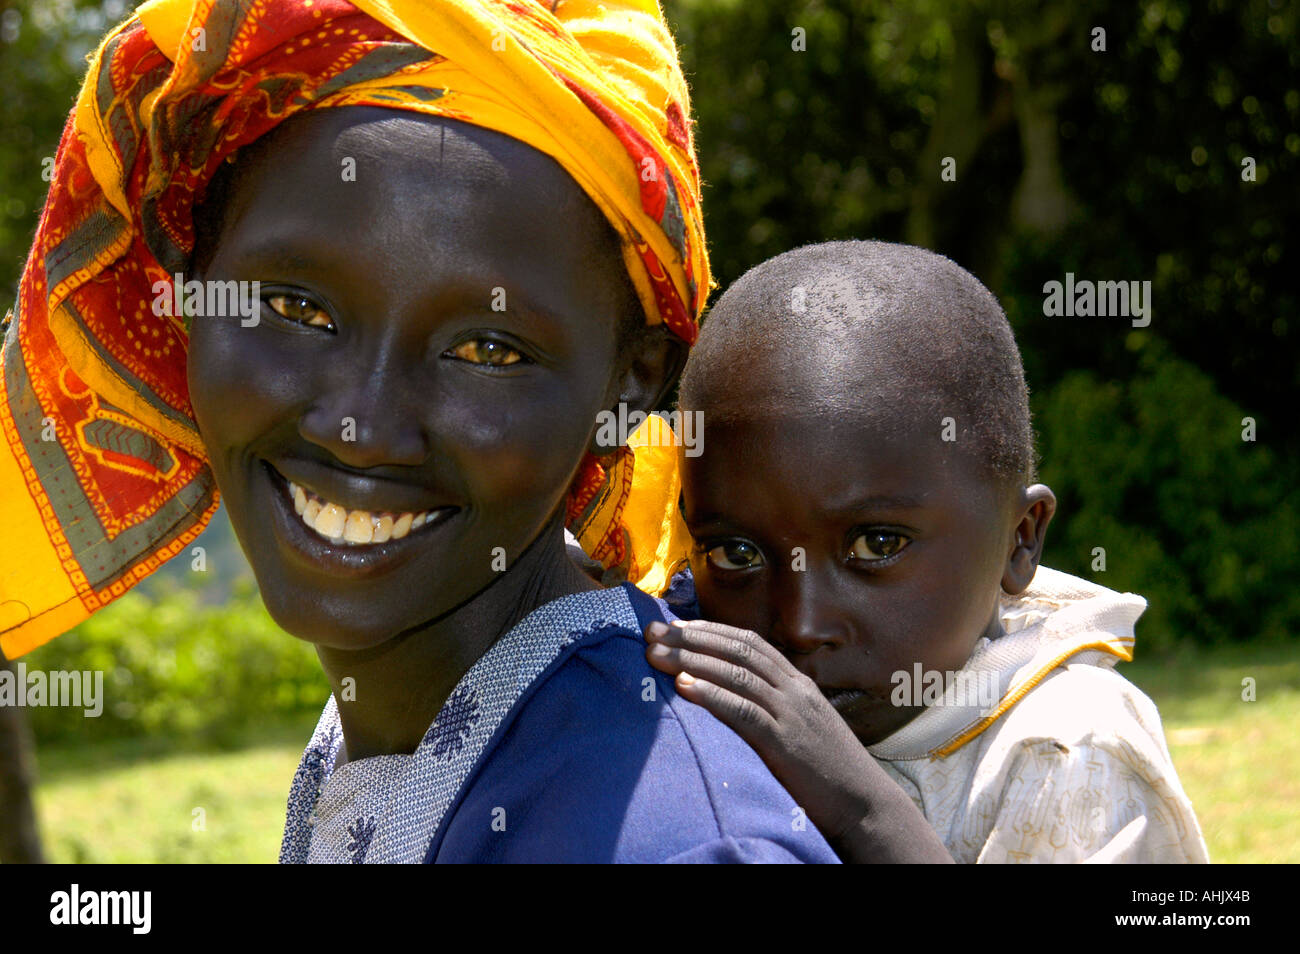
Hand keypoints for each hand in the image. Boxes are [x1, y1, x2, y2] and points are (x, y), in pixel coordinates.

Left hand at [644, 618, 952, 862]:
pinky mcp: (786, 742)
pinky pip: (744, 711)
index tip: (675, 625)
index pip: (750, 643)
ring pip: (736, 675)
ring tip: (657, 655)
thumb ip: (774, 707)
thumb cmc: (828, 771)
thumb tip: (732, 695)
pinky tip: (684, 686)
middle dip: (692, 638)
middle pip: (737, 651)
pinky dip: (712, 695)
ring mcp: (792, 714)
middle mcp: (795, 690)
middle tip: (653, 632)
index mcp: (798, 684)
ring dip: (692, 660)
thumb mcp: (803, 727)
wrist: (864, 804)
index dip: (710, 630)